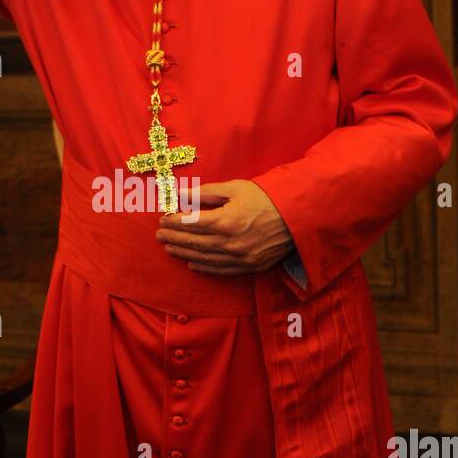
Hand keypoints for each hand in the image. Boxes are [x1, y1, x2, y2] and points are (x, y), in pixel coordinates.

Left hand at [155, 180, 293, 274]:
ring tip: (170, 248)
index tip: (162, 219)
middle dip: (174, 238)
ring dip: (184, 253)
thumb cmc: (266, 197)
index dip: (173, 222)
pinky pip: (220, 270)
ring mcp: (239, 258)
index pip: (190, 224)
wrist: (297, 216)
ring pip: (204, 258)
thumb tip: (180, 195)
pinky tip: (192, 263)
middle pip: (193, 243)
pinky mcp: (249, 266)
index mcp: (225, 221)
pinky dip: (204, 267)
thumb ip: (205, 193)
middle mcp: (229, 243)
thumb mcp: (235, 188)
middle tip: (159, 235)